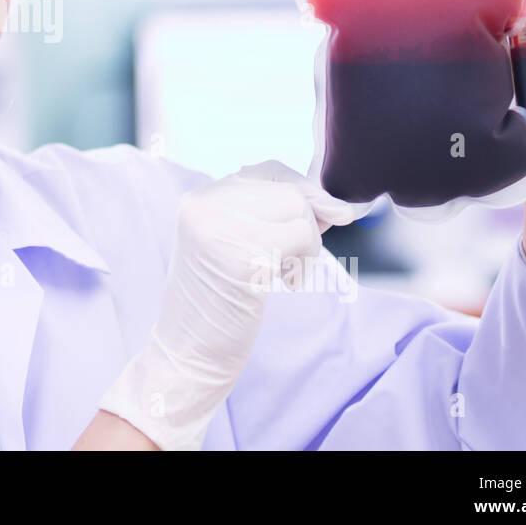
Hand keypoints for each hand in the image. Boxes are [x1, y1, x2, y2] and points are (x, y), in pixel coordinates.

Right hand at [97, 160, 357, 449]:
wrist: (188, 352)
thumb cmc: (217, 303)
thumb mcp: (236, 245)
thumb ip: (272, 217)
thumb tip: (337, 205)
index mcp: (198, 200)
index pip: (267, 171)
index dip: (300, 193)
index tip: (312, 223)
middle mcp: (203, 205)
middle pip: (288, 190)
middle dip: (307, 223)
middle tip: (292, 260)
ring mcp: (218, 228)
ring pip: (298, 211)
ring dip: (308, 245)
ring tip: (283, 272)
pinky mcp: (240, 255)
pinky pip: (300, 239)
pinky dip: (302, 264)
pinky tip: (283, 284)